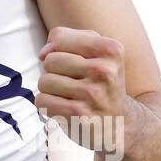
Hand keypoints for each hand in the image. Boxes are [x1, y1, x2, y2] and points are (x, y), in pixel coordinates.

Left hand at [36, 26, 129, 150]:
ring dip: (50, 90)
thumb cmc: (100, 83)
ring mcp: (92, 94)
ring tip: (70, 96)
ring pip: (44, 81)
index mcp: (111, 50)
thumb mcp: (96, 53)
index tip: (74, 61)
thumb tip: (42, 54)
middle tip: (74, 82)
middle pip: (50, 60)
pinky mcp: (79, 115)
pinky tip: (66, 108)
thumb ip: (65, 40)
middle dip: (54, 71)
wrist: (119, 124)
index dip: (58, 49)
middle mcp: (104, 71)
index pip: (59, 37)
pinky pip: (42, 101)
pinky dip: (48, 105)